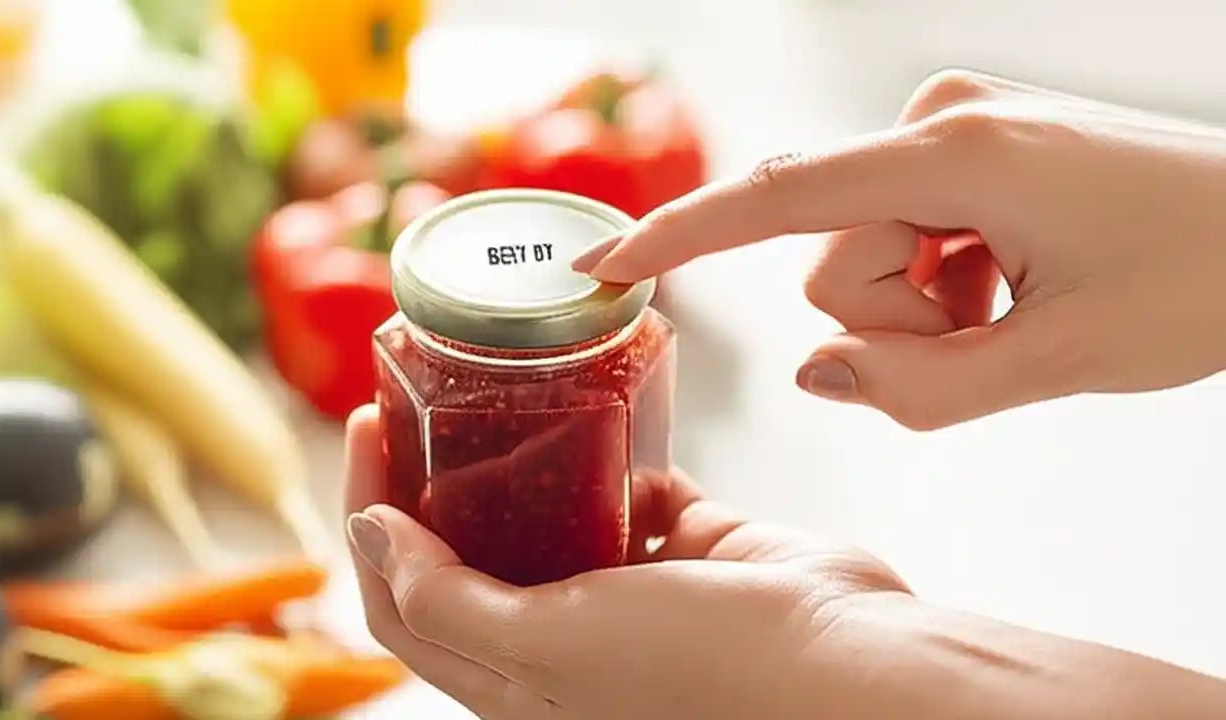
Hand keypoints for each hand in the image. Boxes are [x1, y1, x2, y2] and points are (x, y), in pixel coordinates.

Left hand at [343, 404, 907, 718]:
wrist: (854, 662)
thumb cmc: (708, 673)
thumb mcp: (554, 648)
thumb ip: (451, 601)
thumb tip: (371, 540)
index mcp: (521, 683)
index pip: (406, 601)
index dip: (370, 522)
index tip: (366, 435)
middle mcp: (568, 638)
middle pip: (469, 551)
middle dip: (428, 477)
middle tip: (411, 397)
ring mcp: (632, 591)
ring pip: (550, 510)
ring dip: (514, 455)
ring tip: (487, 386)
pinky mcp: (690, 545)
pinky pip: (633, 486)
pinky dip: (613, 448)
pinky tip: (595, 406)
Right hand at [571, 69, 1225, 429]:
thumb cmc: (1205, 276)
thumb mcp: (1062, 360)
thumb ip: (922, 388)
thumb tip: (816, 374)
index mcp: (954, 155)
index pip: (777, 199)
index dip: (682, 235)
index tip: (604, 260)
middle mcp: (938, 125)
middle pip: (832, 266)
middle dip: (899, 322)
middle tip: (998, 325)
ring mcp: (952, 135)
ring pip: (866, 263)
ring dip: (929, 307)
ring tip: (1017, 299)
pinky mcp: (966, 154)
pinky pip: (905, 242)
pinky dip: (948, 284)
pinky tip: (1020, 276)